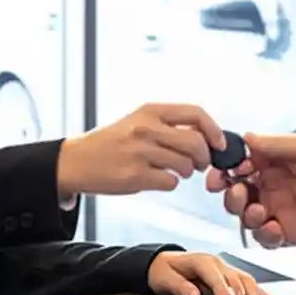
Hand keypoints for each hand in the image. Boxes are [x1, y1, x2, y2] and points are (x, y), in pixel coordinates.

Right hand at [57, 103, 226, 196]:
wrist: (76, 161)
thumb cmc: (111, 142)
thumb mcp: (138, 120)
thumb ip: (169, 124)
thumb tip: (205, 132)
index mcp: (150, 111)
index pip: (196, 113)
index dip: (214, 129)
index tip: (219, 143)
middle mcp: (146, 128)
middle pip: (195, 142)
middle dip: (203, 157)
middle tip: (198, 163)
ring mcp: (140, 152)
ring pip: (185, 165)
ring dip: (185, 172)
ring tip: (175, 171)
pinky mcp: (134, 176)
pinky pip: (170, 183)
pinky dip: (169, 183)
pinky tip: (157, 179)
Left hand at [147, 251, 272, 294]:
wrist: (164, 263)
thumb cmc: (163, 271)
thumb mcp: (164, 278)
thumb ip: (179, 287)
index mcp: (200, 261)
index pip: (215, 278)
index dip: (222, 293)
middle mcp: (215, 262)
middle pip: (232, 280)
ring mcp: (223, 267)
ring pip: (242, 279)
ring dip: (252, 292)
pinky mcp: (227, 274)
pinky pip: (245, 280)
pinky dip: (257, 289)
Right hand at [205, 133, 295, 246]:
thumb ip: (274, 146)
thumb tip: (244, 137)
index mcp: (274, 162)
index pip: (239, 165)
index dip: (225, 170)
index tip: (221, 173)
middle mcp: (272, 186)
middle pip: (236, 193)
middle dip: (229, 194)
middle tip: (235, 192)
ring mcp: (279, 210)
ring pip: (246, 217)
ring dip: (245, 215)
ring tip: (260, 211)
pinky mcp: (289, 232)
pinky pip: (265, 238)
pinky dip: (264, 235)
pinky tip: (275, 228)